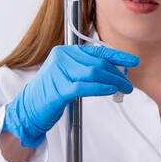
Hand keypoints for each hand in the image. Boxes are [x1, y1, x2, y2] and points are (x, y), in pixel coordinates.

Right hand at [1, 43, 137, 147]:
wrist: (27, 109)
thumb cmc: (49, 94)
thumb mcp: (66, 75)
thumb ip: (85, 69)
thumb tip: (114, 71)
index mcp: (64, 52)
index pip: (96, 51)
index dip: (117, 55)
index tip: (133, 61)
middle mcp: (60, 58)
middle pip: (97, 63)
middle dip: (117, 73)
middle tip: (128, 84)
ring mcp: (58, 73)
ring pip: (94, 73)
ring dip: (113, 81)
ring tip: (123, 90)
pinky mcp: (58, 90)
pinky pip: (85, 87)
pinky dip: (101, 88)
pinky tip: (111, 91)